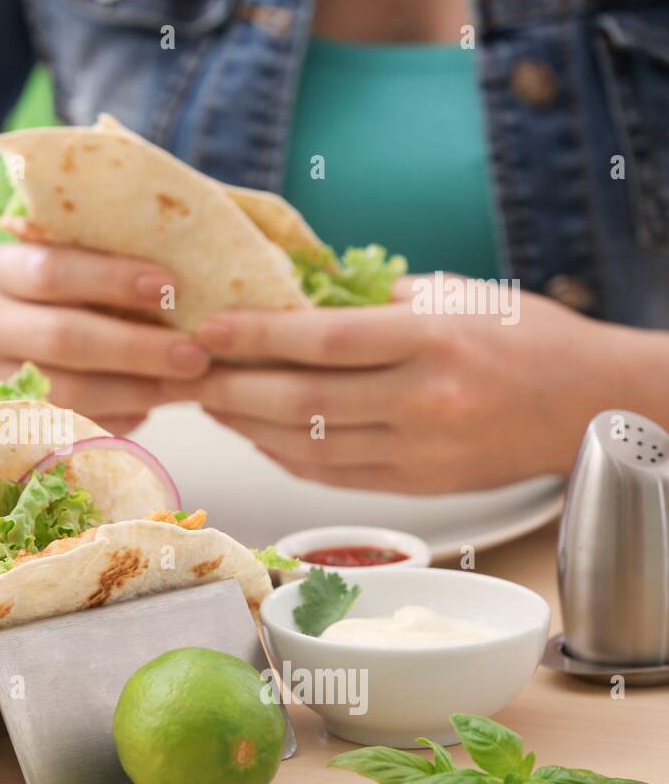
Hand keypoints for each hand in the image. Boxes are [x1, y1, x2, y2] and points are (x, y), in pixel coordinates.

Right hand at [0, 243, 210, 432]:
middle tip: (194, 355)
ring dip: (136, 391)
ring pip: (67, 393)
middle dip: (138, 348)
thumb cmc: (23, 303)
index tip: (169, 286)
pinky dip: (114, 418)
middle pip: (64, 338)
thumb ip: (90, 271)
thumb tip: (177, 292)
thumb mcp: (39, 271)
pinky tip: (148, 408)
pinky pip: (65, 427)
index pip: (54, 271)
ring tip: (186, 386)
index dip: (113, 279)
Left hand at [176, 276, 627, 493]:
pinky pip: (332, 476)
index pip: (324, 340)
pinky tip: (258, 437)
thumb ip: (379, 301)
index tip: (210, 329)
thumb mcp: (456, 296)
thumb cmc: (526, 339)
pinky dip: (287, 457)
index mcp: (432, 340)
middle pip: (304, 403)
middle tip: (191, 375)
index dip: (257, 336)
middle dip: (233, 390)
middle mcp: (423, 400)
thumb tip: (301, 297)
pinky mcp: (417, 486)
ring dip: (249, 428)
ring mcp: (419, 450)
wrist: (591, 404)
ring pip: (310, 447)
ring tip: (213, 405)